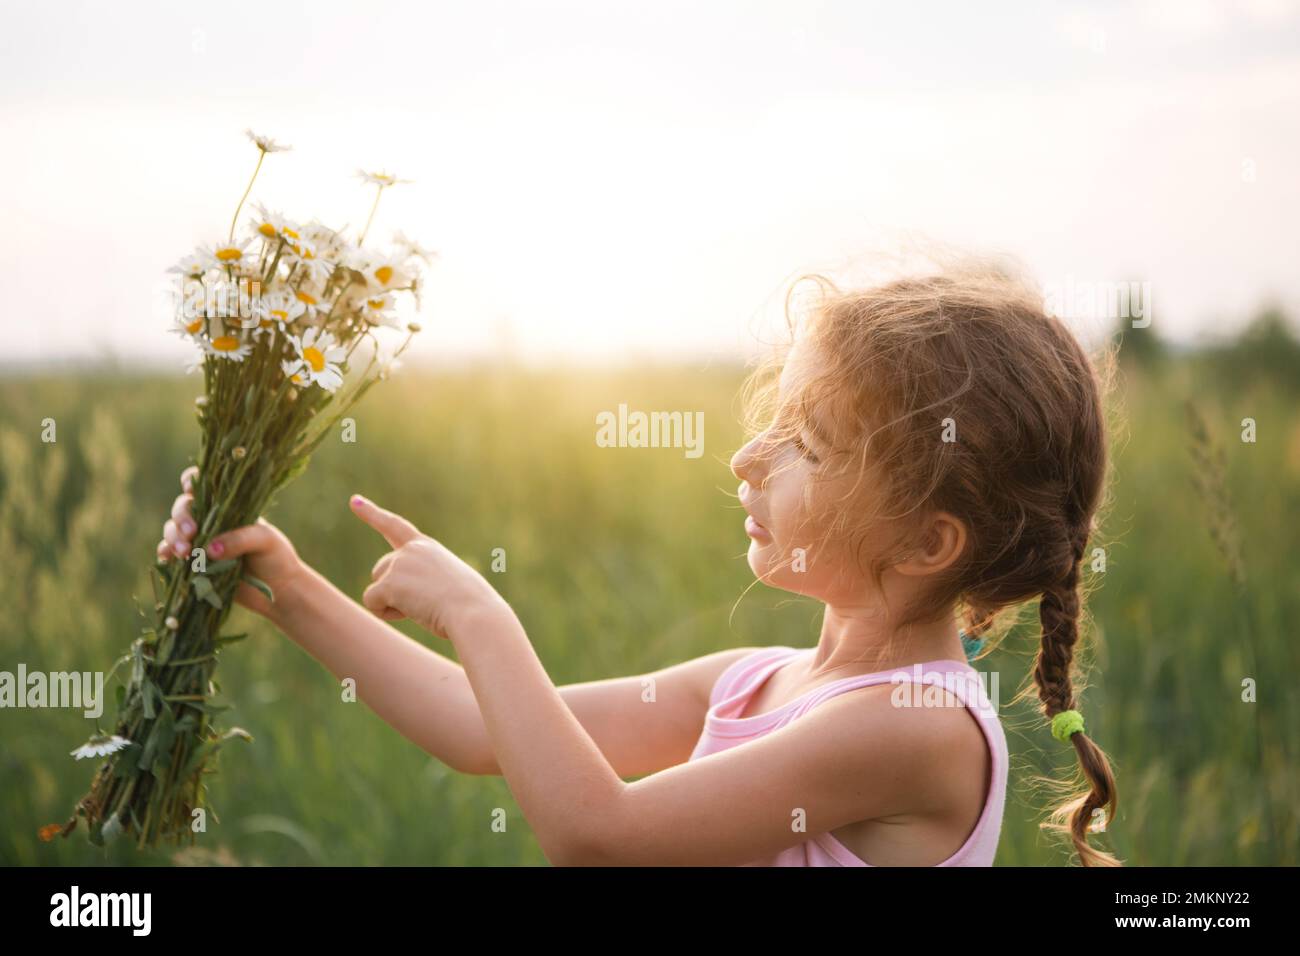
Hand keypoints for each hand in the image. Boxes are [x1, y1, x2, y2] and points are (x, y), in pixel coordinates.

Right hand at [156, 465, 305, 617]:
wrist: (278, 590)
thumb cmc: (276, 558)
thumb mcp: (265, 541)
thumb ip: (240, 539)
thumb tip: (210, 548)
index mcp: (228, 506)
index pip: (204, 485)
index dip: (191, 481)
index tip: (190, 489)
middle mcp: (210, 520)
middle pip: (183, 507)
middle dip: (182, 517)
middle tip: (192, 533)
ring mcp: (199, 540)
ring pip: (173, 529)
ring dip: (173, 537)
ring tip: (185, 552)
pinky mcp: (193, 562)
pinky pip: (170, 553)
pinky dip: (166, 552)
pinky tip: (169, 557)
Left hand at [350, 494, 506, 639]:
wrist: (474, 613)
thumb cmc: (470, 607)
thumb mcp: (451, 584)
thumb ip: (427, 580)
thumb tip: (408, 595)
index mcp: (427, 547)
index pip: (395, 526)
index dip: (372, 514)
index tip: (354, 501)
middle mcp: (411, 550)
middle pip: (381, 570)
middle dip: (392, 590)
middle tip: (425, 602)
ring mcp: (400, 563)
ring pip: (376, 588)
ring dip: (392, 603)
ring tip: (423, 607)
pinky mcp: (390, 582)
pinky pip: (372, 602)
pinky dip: (386, 613)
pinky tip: (412, 613)